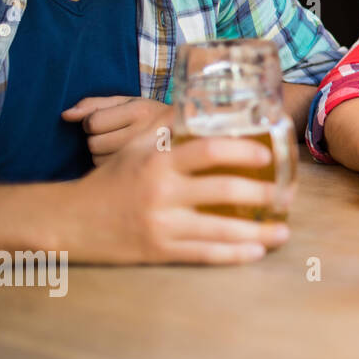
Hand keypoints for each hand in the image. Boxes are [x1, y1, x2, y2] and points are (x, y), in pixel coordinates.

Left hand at [62, 96, 173, 165]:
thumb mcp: (127, 102)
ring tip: (122, 148)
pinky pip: (109, 172)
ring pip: (98, 160)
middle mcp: (146, 133)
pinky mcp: (144, 171)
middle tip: (116, 136)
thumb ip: (93, 105)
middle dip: (98, 139)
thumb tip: (65, 115)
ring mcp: (147, 156)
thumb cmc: (151, 117)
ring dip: (103, 154)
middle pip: (94, 144)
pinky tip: (125, 161)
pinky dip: (110, 167)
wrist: (192, 135)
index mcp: (141, 111)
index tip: (109, 122)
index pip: (93, 123)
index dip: (93, 123)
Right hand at [64, 129, 291, 263]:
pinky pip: (204, 254)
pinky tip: (256, 252)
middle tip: (287, 197)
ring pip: (220, 229)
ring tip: (283, 232)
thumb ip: (172, 129)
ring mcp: (161, 224)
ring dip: (258, 232)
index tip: (269, 155)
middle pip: (223, 191)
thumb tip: (206, 103)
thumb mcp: (138, 147)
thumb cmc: (112, 179)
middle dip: (263, 195)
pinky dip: (234, 255)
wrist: (71, 220)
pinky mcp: (159, 251)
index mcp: (160, 161)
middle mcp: (162, 192)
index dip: (244, 151)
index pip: (210, 150)